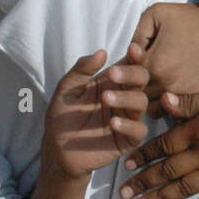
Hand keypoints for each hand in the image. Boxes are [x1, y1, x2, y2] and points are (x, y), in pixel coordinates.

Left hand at [42, 51, 151, 179]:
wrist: (56, 149)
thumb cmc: (62, 116)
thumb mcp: (66, 89)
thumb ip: (81, 70)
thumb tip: (101, 52)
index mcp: (111, 82)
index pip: (129, 65)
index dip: (135, 56)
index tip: (133, 49)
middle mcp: (123, 97)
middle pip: (141, 80)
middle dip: (131, 74)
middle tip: (112, 74)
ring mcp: (127, 118)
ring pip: (141, 102)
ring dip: (126, 97)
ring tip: (105, 98)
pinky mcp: (127, 140)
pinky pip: (138, 131)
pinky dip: (128, 125)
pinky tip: (113, 122)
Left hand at [127, 0, 198, 116]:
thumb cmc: (189, 19)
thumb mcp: (156, 15)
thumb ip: (137, 34)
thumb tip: (130, 53)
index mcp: (155, 66)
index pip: (127, 81)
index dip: (118, 80)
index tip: (111, 77)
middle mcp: (169, 85)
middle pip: (139, 100)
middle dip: (129, 95)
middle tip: (122, 91)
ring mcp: (185, 95)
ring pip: (156, 111)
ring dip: (149, 103)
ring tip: (146, 93)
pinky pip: (179, 112)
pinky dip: (170, 107)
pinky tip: (166, 96)